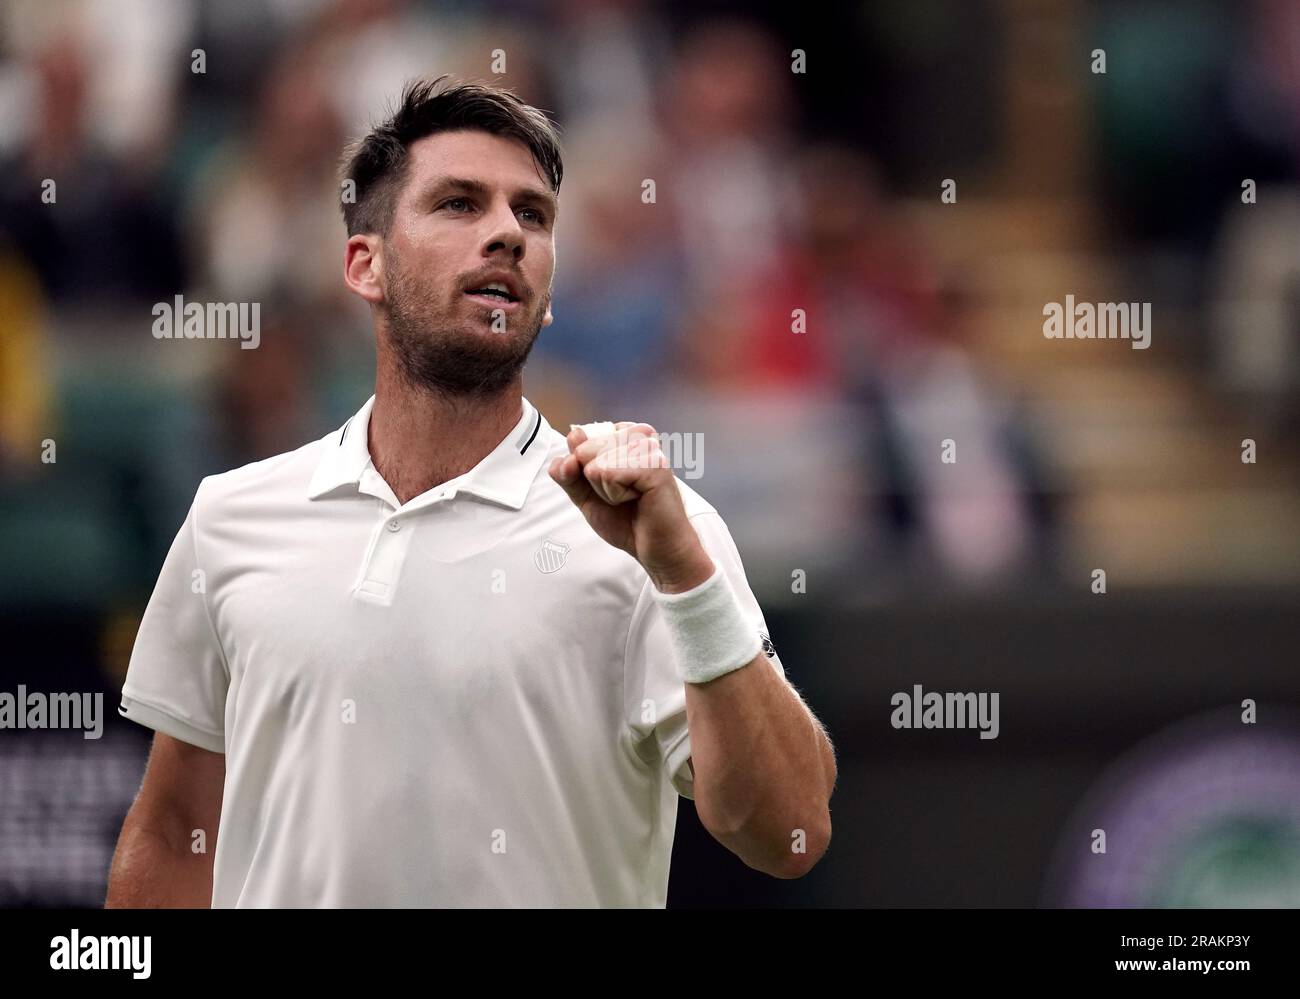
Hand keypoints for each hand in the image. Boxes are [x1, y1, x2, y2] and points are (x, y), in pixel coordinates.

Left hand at [548, 422, 713, 592]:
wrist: (656, 548)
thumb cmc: (627, 519)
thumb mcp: (585, 495)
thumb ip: (568, 474)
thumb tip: (565, 458)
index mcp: (624, 434)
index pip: (577, 441)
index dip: (584, 471)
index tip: (611, 484)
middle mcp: (638, 434)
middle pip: (584, 450)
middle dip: (594, 482)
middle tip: (623, 494)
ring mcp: (648, 447)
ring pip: (595, 463)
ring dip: (606, 491)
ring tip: (632, 497)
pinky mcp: (653, 464)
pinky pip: (608, 474)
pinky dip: (615, 496)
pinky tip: (638, 498)